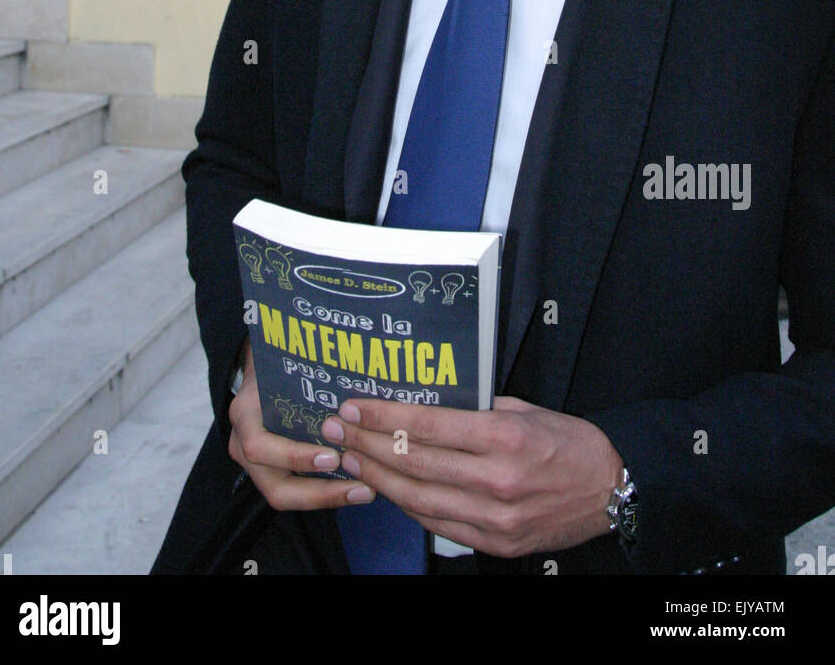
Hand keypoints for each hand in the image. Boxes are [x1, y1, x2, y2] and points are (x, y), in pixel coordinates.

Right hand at [228, 341, 375, 510]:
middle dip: (321, 493)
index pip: (260, 448)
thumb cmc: (278, 366)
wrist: (261, 369)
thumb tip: (352, 394)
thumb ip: (309, 383)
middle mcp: (242, 446)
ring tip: (366, 490)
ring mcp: (253, 465)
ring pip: (288, 495)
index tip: (334, 458)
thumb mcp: (286, 367)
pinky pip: (296, 488)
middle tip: (363, 489)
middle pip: (276, 488)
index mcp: (244, 417)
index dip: (295, 457)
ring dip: (328, 496)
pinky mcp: (269, 471)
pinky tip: (356, 485)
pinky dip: (325, 489)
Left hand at [321, 396, 623, 556]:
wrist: (611, 489)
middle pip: (414, 463)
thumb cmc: (568, 442)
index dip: (382, 416)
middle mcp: (496, 480)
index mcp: (503, 437)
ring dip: (378, 479)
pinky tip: (387, 490)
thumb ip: (476, 408)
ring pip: (419, 498)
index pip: (426, 426)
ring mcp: (495, 517)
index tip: (352, 408)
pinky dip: (409, 507)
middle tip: (336, 431)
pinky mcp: (497, 543)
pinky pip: (439, 525)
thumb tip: (426, 404)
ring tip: (350, 461)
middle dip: (367, 445)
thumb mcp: (523, 408)